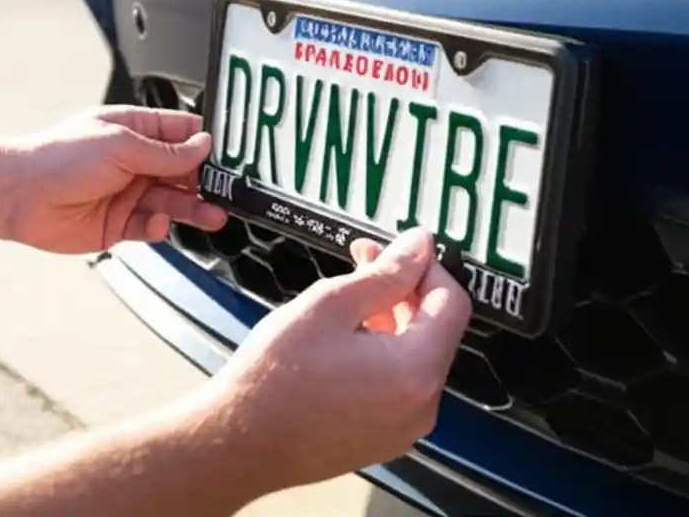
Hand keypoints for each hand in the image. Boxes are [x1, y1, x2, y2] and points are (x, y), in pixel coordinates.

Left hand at [5, 106, 226, 253]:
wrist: (19, 196)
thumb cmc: (59, 158)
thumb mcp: (122, 145)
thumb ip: (166, 152)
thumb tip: (203, 146)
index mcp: (136, 131)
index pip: (182, 135)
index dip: (206, 144)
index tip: (229, 156)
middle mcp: (135, 162)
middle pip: (184, 172)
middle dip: (206, 182)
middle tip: (227, 192)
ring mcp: (129, 194)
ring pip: (173, 203)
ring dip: (193, 209)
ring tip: (213, 216)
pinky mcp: (120, 224)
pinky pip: (151, 227)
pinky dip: (159, 227)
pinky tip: (157, 223)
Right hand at [204, 228, 471, 490]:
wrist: (236, 444)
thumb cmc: (275, 376)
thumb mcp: (330, 305)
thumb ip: (386, 273)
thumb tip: (420, 245)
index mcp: (416, 371)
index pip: (452, 302)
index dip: (428, 267)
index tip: (400, 248)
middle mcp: (422, 406)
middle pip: (436, 331)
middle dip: (404, 290)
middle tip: (365, 261)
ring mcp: (404, 428)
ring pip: (416, 357)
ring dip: (392, 320)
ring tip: (347, 300)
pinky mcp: (384, 439)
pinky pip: (399, 386)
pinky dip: (382, 355)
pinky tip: (344, 340)